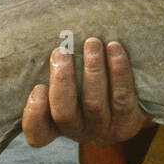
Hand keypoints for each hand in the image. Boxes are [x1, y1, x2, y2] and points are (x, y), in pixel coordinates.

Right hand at [22, 37, 155, 147]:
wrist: (135, 97)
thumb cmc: (86, 77)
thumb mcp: (67, 78)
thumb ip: (52, 66)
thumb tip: (29, 30)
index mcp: (55, 126)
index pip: (37, 134)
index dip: (34, 115)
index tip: (38, 87)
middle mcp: (78, 132)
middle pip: (65, 114)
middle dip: (62, 81)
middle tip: (61, 52)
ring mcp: (104, 131)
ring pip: (94, 105)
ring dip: (92, 71)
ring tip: (92, 43)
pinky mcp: (128, 123)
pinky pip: (122, 97)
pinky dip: (118, 71)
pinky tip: (114, 48)